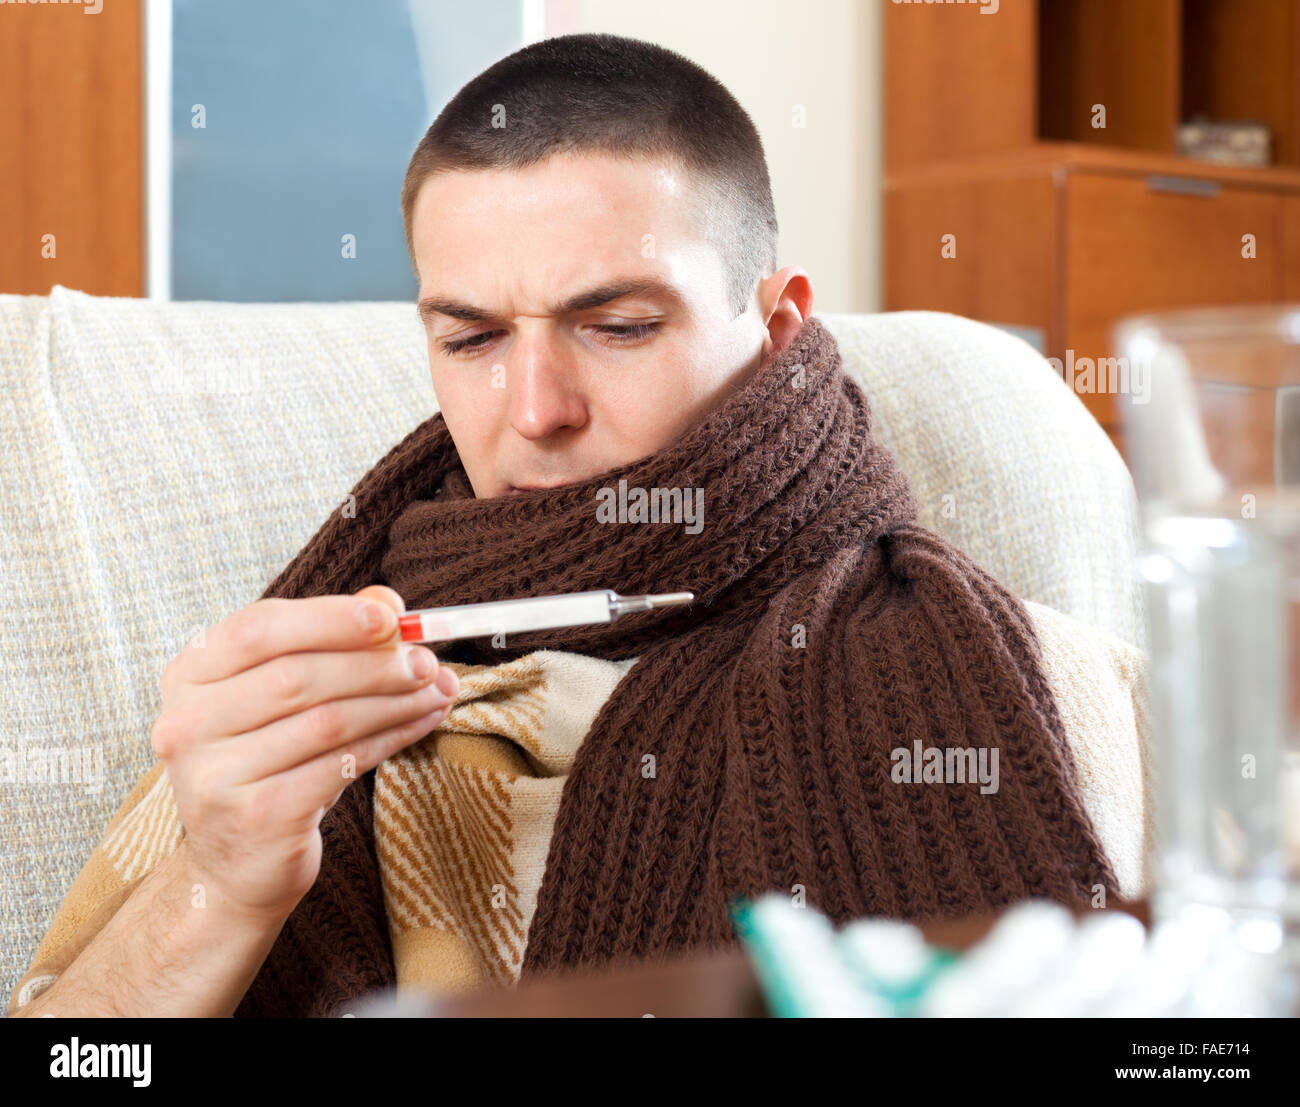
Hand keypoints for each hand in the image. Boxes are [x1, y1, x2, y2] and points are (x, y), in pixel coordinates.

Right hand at [150, 585, 457, 922]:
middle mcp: (187, 723)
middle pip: (297, 675)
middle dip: (375, 664)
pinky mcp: (258, 816)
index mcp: (188, 677)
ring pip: (327, 721)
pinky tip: (421, 723)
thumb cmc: (268, 762)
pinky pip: (341, 765)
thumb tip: (387, 603)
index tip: (392, 618)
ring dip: (395, 701)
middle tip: (426, 661)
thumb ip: (328, 638)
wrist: (234, 867)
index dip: (330, 617)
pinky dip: (391, 738)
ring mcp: (217, 774)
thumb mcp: (285, 694)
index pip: (259, 629)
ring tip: (437, 689)